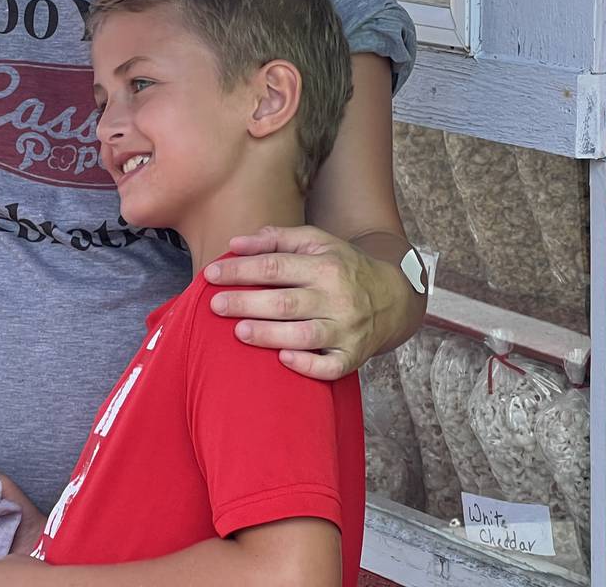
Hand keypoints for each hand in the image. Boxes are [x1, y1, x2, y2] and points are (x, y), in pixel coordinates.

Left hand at [206, 225, 397, 379]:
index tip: (211, 275)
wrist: (394, 297)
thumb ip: (276, 239)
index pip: (275, 266)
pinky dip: (307, 365)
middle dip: (246, 303)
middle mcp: (337, 297)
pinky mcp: (353, 356)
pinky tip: (283, 359)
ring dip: (269, 335)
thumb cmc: (344, 267)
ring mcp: (347, 329)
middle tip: (215, 305)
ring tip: (239, 332)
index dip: (240, 271)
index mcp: (324, 266)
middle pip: (285, 302)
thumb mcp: (317, 242)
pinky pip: (330, 366)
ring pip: (304, 334)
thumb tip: (235, 244)